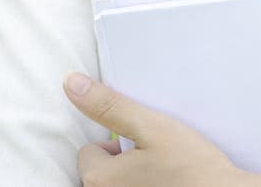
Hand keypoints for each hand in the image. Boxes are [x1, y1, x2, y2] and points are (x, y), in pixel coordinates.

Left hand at [63, 72, 253, 186]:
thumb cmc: (190, 164)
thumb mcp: (151, 125)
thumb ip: (109, 105)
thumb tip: (70, 83)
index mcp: (100, 181)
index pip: (88, 153)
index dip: (115, 143)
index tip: (142, 144)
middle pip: (101, 173)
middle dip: (123, 162)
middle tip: (156, 155)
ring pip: (119, 184)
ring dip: (135, 176)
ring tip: (165, 170)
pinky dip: (147, 185)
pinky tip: (170, 183)